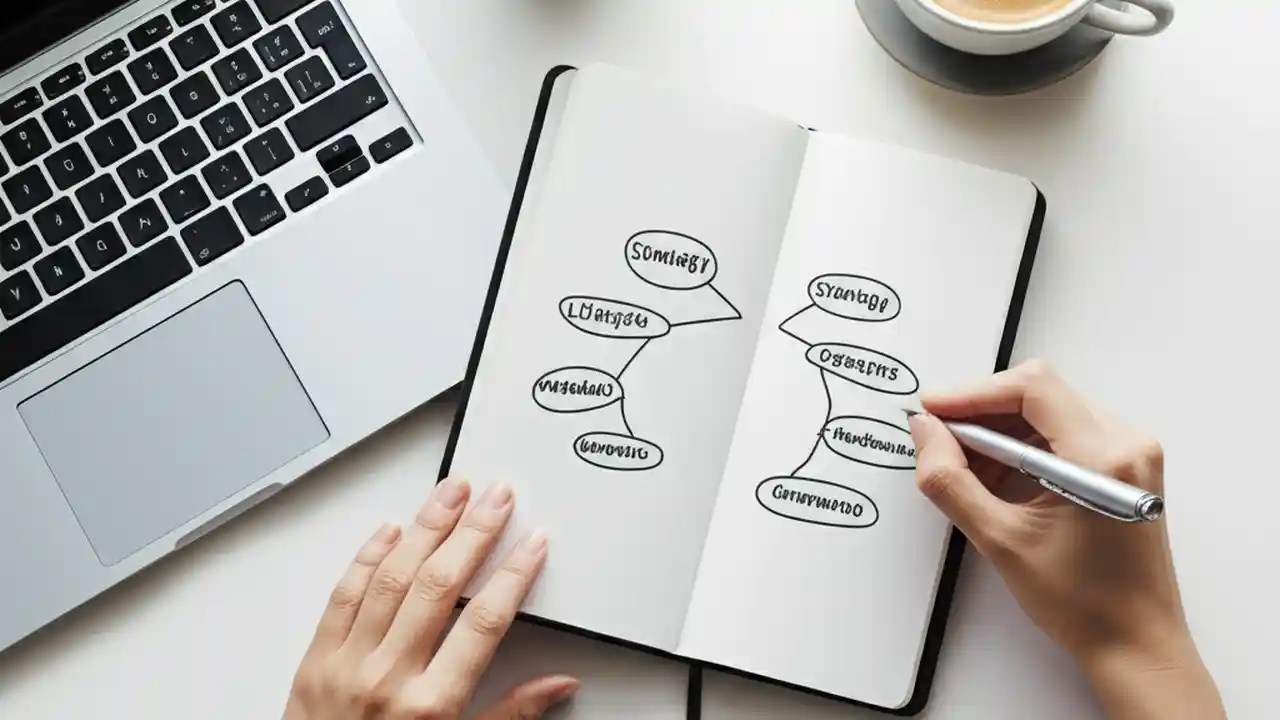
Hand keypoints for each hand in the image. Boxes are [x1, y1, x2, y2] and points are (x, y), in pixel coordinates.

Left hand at [284, 479, 578, 719]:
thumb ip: (511, 713)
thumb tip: (559, 685)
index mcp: (432, 705)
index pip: (484, 621)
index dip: (513, 574)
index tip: (533, 543)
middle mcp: (388, 678)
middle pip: (439, 585)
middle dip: (474, 532)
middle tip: (498, 497)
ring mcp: (347, 663)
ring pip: (392, 577)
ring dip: (426, 526)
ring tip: (451, 493)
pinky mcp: (315, 658)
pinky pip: (344, 594)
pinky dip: (368, 556)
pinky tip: (391, 529)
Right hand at [908, 360, 1223, 719]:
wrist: (1136, 645)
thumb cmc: (1085, 605)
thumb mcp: (1000, 541)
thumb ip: (950, 481)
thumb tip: (925, 433)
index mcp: (1103, 457)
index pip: (1032, 388)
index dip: (973, 392)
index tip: (934, 411)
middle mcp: (1127, 443)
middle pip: (1040, 392)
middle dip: (983, 411)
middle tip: (941, 440)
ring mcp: (1131, 452)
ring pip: (1049, 410)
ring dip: (1001, 430)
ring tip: (967, 468)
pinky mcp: (1125, 465)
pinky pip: (1065, 432)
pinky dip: (1024, 446)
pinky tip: (999, 477)